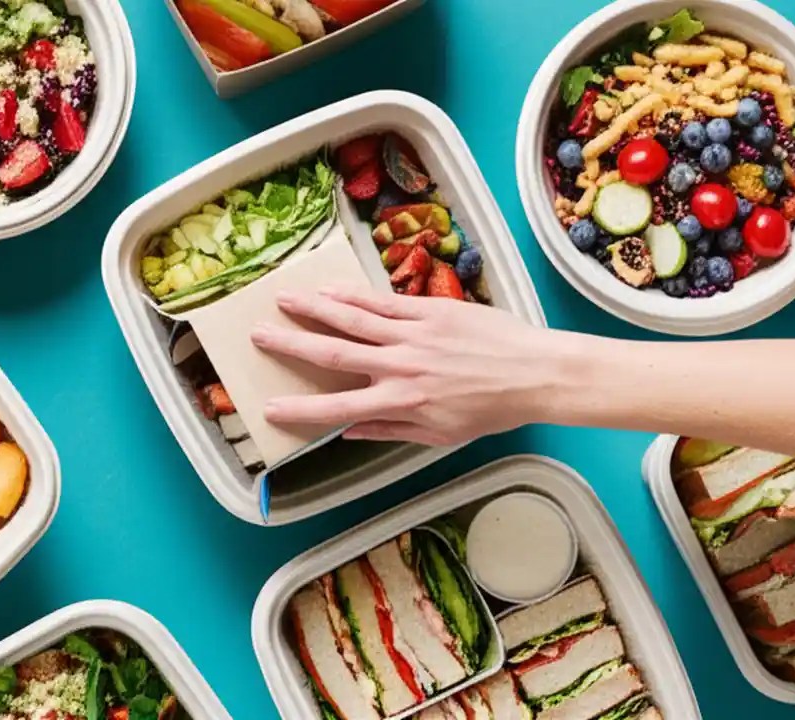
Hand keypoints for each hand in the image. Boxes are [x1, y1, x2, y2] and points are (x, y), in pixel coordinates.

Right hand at [250, 287, 580, 445]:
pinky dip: (353, 295)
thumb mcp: (441, 434)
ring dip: (314, 309)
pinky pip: (383, 301)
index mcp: (402, 403)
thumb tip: (349, 431)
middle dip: (292, 344)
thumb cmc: (491, 409)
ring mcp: (414, 334)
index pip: (338, 408)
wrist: (536, 373)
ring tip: (283, 299)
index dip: (301, 409)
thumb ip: (391, 431)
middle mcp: (401, 367)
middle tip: (258, 335)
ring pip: (353, 319)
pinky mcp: (430, 310)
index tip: (269, 407)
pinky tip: (329, 289)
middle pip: (334, 353)